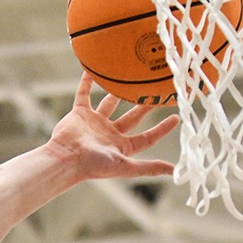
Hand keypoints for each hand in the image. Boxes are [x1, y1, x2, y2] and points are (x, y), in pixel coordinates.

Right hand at [44, 75, 178, 180]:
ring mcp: (94, 123)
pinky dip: (87, 82)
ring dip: (118, 93)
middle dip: (143, 107)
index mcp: (121, 148)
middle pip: (131, 118)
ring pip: (109, 104)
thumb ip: (149, 168)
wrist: (67, 158)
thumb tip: (175, 172)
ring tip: (128, 79)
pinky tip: (93, 70)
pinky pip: (84, 94)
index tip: (176, 117)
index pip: (147, 137)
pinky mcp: (79, 114)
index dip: (162, 129)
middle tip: (155, 92)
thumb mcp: (126, 166)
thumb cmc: (94, 165)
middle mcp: (109, 134)